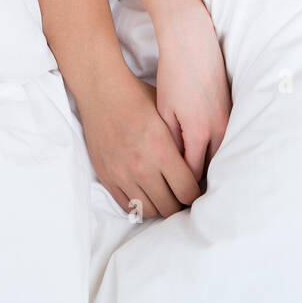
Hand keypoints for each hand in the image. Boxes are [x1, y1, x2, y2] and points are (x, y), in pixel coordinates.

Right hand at [77, 65, 202, 219]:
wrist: (102, 92)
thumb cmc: (137, 98)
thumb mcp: (167, 115)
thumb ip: (181, 144)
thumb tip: (199, 167)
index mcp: (161, 150)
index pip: (187, 191)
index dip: (195, 194)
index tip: (195, 190)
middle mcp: (141, 167)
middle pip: (170, 207)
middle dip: (179, 203)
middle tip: (181, 195)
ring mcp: (121, 174)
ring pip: (149, 211)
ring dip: (159, 205)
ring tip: (164, 195)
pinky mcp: (106, 177)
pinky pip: (127, 206)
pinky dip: (139, 204)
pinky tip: (145, 193)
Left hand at [155, 0, 230, 183]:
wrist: (193, 41)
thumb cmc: (173, 74)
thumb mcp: (164, 110)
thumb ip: (171, 142)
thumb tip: (173, 167)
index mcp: (200, 132)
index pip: (191, 174)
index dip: (180, 188)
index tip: (170, 197)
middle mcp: (220, 129)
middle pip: (210, 169)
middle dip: (195, 183)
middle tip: (180, 194)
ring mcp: (229, 119)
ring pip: (220, 156)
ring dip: (207, 166)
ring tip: (189, 177)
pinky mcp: (232, 110)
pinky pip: (224, 139)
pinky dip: (214, 149)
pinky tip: (201, 151)